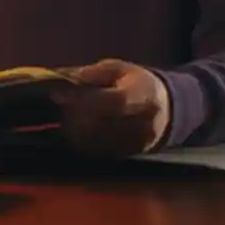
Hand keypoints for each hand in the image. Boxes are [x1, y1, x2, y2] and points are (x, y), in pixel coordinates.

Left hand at [51, 59, 170, 156]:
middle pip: (99, 123)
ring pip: (95, 140)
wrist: (167, 109)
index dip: (81, 98)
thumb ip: (92, 73)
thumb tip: (64, 77)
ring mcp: (135, 143)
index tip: (57, 93)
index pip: (109, 101)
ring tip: (67, 114)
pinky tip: (77, 127)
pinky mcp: (127, 155)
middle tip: (59, 104)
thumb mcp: (119, 69)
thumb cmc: (137, 83)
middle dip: (73, 113)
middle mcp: (142, 122)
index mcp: (142, 95)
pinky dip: (82, 140)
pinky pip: (98, 151)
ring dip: (74, 128)